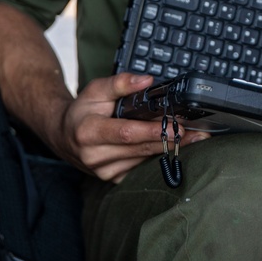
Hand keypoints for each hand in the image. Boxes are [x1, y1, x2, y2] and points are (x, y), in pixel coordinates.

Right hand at [52, 72, 210, 182]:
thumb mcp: (95, 90)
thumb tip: (147, 81)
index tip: (177, 126)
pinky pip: (141, 169)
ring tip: (195, 138)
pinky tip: (176, 149)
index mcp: (88, 132)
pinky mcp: (113, 179)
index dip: (152, 130)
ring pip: (144, 160)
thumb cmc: (83, 111)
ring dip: (170, 149)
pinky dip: (159, 158)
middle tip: (198, 131)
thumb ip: (121, 83)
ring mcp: (104, 171)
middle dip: (171, 139)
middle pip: (140, 148)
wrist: (63, 135)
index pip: (126, 133)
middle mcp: (95, 156)